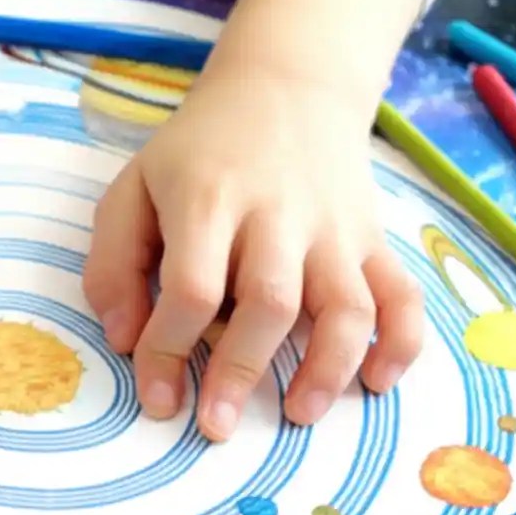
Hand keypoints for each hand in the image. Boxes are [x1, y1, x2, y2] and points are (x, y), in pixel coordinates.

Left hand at [83, 76, 423, 440]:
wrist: (285, 88)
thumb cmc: (199, 153)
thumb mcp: (133, 187)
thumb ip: (113, 262)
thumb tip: (124, 338)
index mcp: (209, 198)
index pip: (191, 287)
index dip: (169, 349)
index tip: (157, 397)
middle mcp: (277, 215)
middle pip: (269, 301)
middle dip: (242, 370)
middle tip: (217, 426)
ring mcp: (334, 228)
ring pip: (347, 305)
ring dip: (327, 367)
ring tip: (297, 413)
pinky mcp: (372, 238)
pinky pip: (402, 295)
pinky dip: (401, 343)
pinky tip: (376, 381)